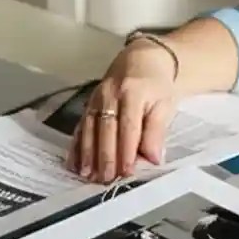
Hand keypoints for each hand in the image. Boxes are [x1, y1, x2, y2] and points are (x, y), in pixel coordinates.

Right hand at [65, 40, 177, 182]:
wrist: (142, 59)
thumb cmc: (156, 85)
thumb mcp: (165, 104)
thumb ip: (156, 132)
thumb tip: (152, 159)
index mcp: (133, 92)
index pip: (129, 126)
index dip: (126, 151)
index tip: (126, 172)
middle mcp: (110, 94)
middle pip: (106, 129)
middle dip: (105, 156)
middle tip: (106, 179)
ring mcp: (96, 98)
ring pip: (90, 128)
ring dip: (88, 153)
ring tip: (87, 174)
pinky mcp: (89, 103)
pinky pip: (81, 126)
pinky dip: (77, 146)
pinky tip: (74, 162)